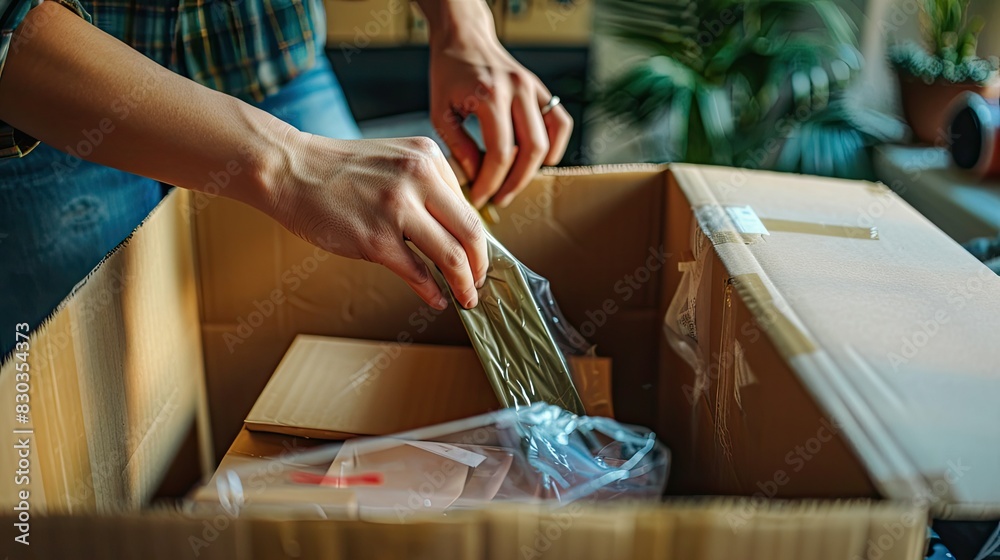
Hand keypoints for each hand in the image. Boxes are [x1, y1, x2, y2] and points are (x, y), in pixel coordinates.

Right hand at [268, 134, 487, 309]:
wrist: (290, 169)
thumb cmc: (339, 169)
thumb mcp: (395, 160)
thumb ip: (427, 187)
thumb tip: (455, 232)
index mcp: (428, 158)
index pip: (468, 207)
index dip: (477, 240)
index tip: (477, 258)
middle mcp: (418, 179)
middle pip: (471, 232)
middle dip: (481, 265)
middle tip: (480, 282)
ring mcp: (397, 209)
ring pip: (451, 256)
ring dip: (464, 283)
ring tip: (466, 297)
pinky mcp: (375, 238)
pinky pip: (417, 273)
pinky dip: (432, 291)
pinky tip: (436, 299)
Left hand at [427, 6, 572, 208]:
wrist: (464, 38)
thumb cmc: (449, 73)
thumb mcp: (441, 112)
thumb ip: (458, 146)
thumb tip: (476, 177)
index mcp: (489, 95)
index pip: (499, 153)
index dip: (490, 182)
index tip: (479, 197)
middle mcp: (517, 90)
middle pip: (529, 150)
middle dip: (514, 182)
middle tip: (499, 198)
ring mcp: (533, 88)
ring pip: (548, 140)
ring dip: (533, 169)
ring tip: (514, 183)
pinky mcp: (541, 89)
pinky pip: (560, 122)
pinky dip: (556, 145)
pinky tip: (542, 160)